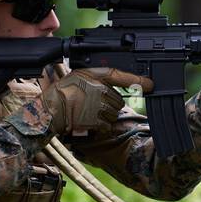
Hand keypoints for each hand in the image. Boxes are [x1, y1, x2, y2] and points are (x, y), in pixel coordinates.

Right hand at [7, 64, 153, 137]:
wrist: (49, 111)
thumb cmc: (61, 94)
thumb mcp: (78, 77)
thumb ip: (95, 78)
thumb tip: (111, 84)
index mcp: (93, 76)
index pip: (119, 75)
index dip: (137, 79)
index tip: (151, 84)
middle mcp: (98, 90)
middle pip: (118, 100)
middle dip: (110, 104)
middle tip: (93, 106)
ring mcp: (98, 106)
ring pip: (114, 113)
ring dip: (105, 115)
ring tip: (88, 113)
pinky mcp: (97, 120)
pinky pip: (107, 124)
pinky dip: (101, 126)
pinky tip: (89, 122)